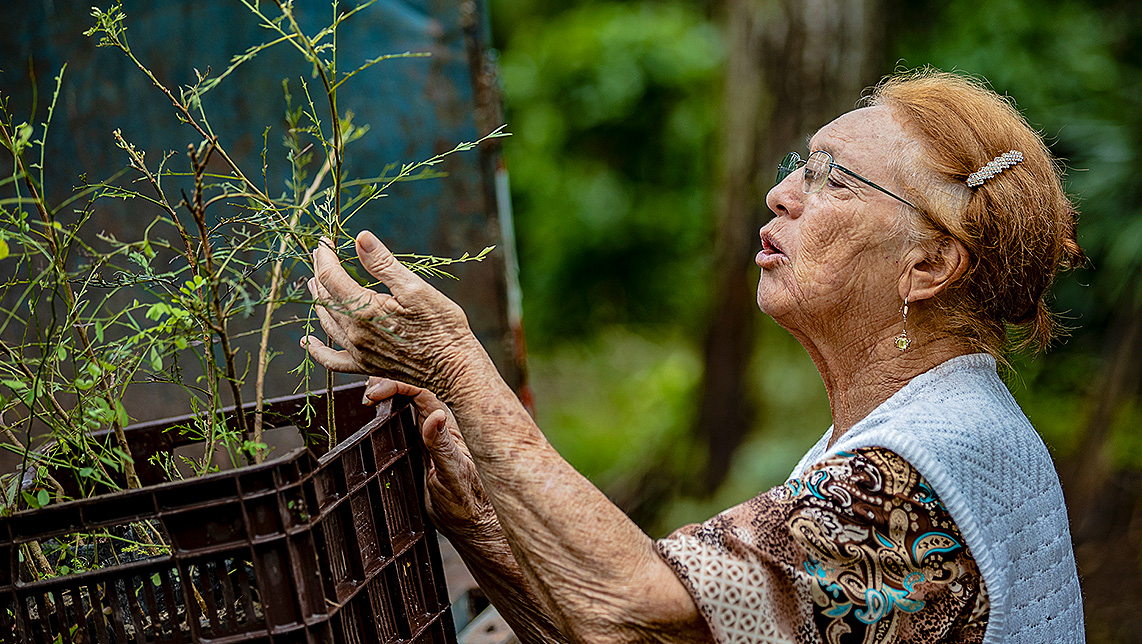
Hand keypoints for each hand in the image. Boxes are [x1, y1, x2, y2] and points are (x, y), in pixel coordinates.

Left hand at [301, 231, 485, 392]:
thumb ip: (383, 264)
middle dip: (320, 273)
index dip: (325, 256)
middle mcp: (354, 333)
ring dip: (318, 300)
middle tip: (320, 255)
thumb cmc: (442, 327)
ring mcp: (358, 352)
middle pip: (325, 298)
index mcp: (364, 310)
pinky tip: (308, 342)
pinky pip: (333, 360)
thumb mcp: (416, 288)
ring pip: (327, 322)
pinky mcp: (366, 366)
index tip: (324, 241)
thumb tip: (361, 238)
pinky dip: (317, 350)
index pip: (332, 277)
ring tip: (314, 284)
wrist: (455, 368)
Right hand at [362, 377, 497, 540]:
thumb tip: (436, 415)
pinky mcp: (419, 447)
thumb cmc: (467, 500)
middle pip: (412, 390)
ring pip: (406, 403)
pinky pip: (403, 421)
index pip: (421, 391)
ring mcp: (428, 435)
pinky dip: (386, 411)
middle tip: (366, 393)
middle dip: (388, 382)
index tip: (373, 393)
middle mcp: (439, 425)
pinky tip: (374, 411)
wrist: (469, 523)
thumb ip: (443, 446)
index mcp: (449, 424)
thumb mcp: (453, 473)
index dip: (396, 385)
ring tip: (368, 397)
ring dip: (387, 394)